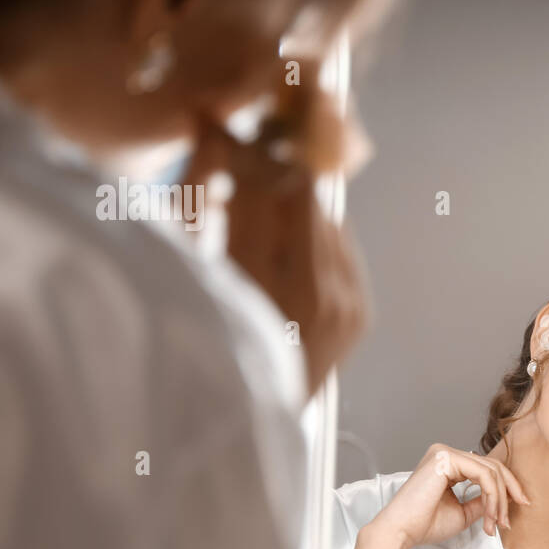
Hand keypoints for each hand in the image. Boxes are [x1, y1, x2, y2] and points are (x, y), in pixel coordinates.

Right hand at [183, 66, 370, 396]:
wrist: (249, 424)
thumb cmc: (197, 346)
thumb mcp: (185, 269)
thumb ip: (200, 195)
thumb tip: (210, 125)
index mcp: (261, 288)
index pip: (266, 187)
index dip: (245, 148)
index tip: (221, 124)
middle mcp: (316, 297)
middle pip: (303, 195)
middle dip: (269, 167)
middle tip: (239, 149)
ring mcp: (347, 308)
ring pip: (325, 216)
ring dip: (292, 199)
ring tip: (256, 202)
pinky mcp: (363, 314)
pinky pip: (341, 246)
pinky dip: (313, 235)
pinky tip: (284, 245)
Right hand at [372, 444, 531, 548]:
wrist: (402, 531)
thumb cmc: (425, 524)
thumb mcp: (463, 512)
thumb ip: (482, 501)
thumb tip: (504, 499)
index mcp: (448, 464)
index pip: (485, 468)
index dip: (506, 488)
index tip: (517, 508)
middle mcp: (446, 454)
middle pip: (492, 466)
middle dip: (508, 492)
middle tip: (511, 519)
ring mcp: (445, 453)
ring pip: (490, 471)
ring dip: (499, 500)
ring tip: (497, 523)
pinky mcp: (446, 459)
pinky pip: (482, 474)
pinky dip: (492, 496)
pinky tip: (490, 515)